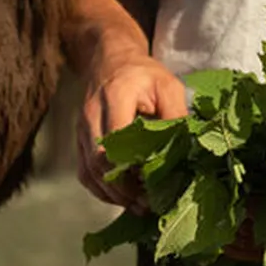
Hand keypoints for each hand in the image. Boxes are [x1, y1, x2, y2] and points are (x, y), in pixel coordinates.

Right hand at [77, 50, 188, 208]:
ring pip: (90, 172)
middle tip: (149, 203)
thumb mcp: (168, 86)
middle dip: (124, 189)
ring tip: (140, 206)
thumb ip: (176, 115)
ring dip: (113, 193)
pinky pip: (85, 173)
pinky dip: (102, 189)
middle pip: (99, 163)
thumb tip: (185, 150)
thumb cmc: (143, 73)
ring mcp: (81, 130)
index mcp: (114, 98)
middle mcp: (91, 116)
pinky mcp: (79, 140)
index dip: (132, 169)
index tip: (154, 185)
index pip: (116, 142)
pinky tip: (122, 197)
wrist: (110, 59)